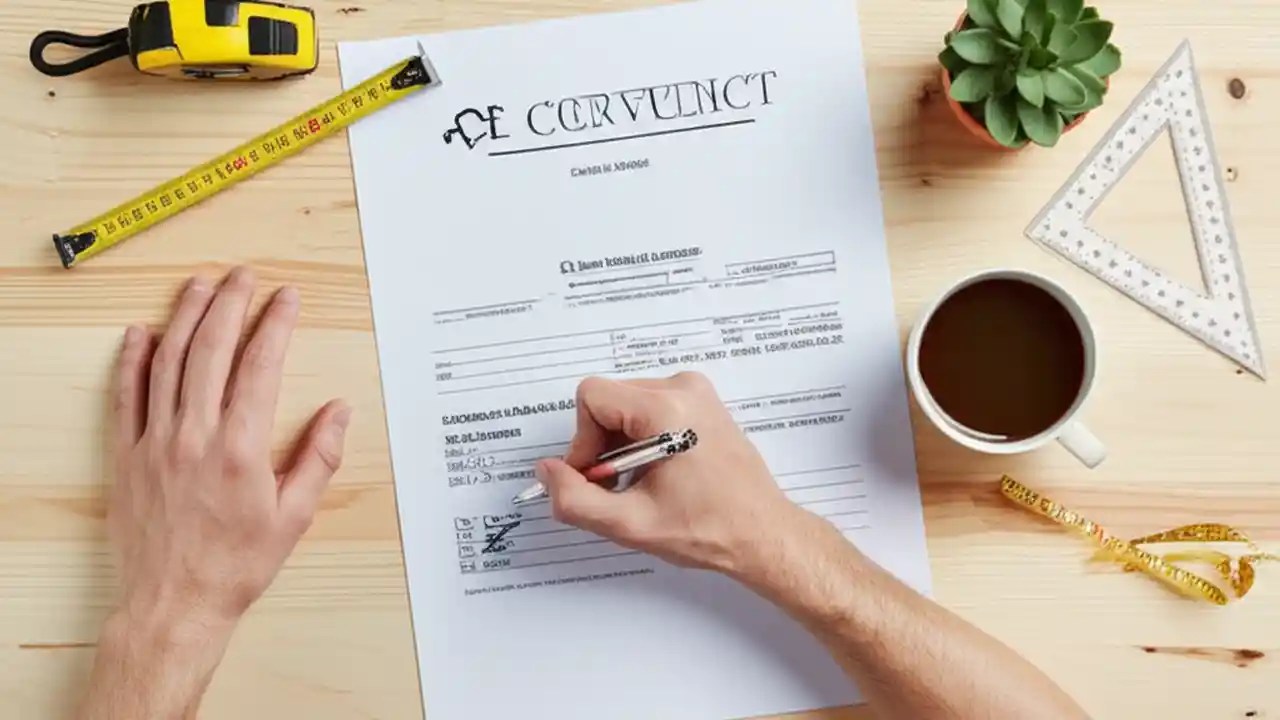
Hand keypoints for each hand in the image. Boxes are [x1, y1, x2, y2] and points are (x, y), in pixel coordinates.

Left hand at [109, 267, 349, 632]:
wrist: (175, 603)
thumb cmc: (235, 566)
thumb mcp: (295, 516)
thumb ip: (318, 458)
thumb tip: (339, 412)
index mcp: (240, 449)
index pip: (260, 366)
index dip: (275, 324)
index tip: (286, 299)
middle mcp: (194, 436)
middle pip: (212, 350)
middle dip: (231, 304)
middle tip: (244, 276)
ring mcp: (155, 443)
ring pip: (168, 362)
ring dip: (185, 317)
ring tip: (200, 286)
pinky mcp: (127, 456)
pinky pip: (126, 396)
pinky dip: (132, 360)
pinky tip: (141, 334)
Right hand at [536, 373, 805, 573]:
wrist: (762, 534)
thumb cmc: (707, 529)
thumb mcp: (630, 524)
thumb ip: (575, 499)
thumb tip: (547, 471)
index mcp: (667, 409)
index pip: (592, 397)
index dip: (581, 441)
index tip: (595, 479)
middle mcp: (684, 388)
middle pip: (609, 399)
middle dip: (600, 444)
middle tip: (616, 488)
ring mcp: (697, 392)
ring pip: (627, 404)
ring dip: (620, 443)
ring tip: (640, 483)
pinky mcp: (702, 403)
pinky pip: (650, 408)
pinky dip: (640, 438)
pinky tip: (657, 473)